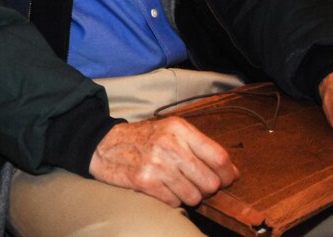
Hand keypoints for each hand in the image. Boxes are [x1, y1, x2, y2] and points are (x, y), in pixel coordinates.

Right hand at [88, 118, 238, 206]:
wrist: (103, 144)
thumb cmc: (141, 139)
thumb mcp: (169, 131)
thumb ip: (198, 146)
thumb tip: (230, 171)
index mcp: (179, 129)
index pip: (219, 157)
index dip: (228, 174)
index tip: (227, 179)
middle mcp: (170, 144)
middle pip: (210, 182)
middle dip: (206, 188)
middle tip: (194, 183)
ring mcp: (157, 164)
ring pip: (194, 196)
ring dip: (187, 195)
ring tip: (174, 184)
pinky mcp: (145, 181)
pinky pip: (175, 203)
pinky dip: (171, 200)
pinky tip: (161, 188)